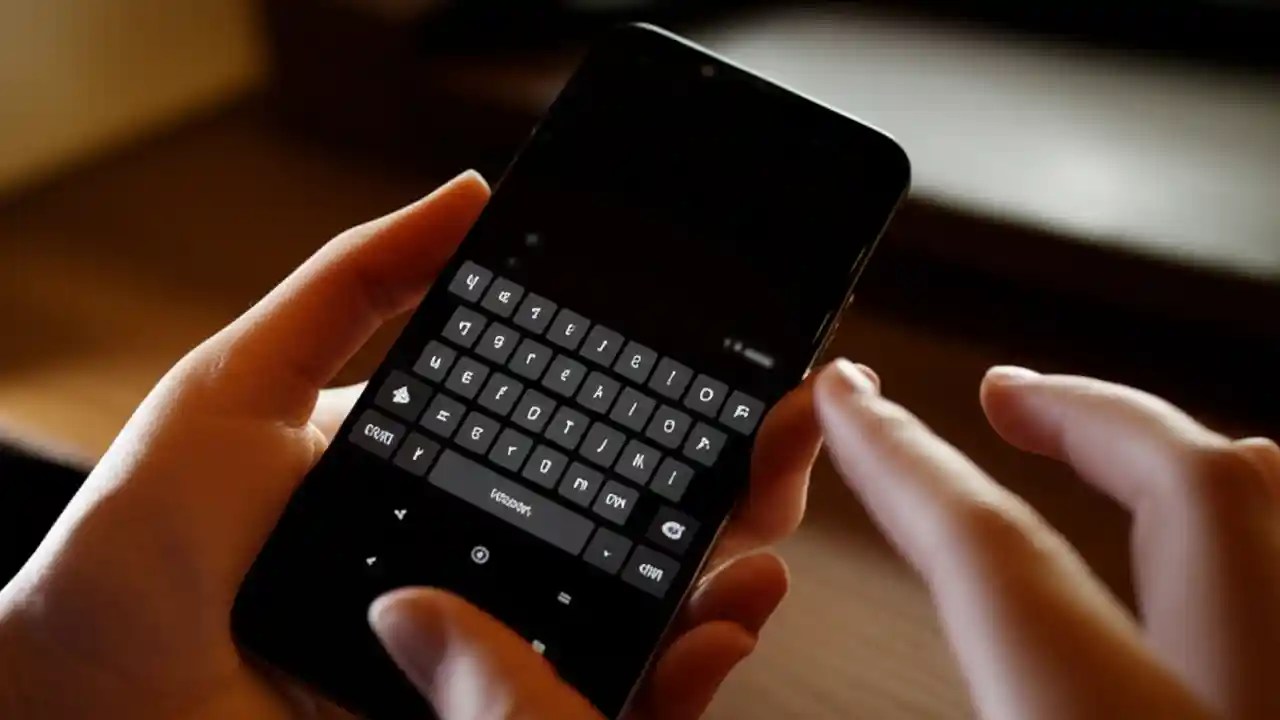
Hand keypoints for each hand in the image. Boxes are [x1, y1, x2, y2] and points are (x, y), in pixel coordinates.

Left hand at [0, 171, 821, 719]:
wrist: (88, 687)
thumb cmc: (145, 540)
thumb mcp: (247, 379)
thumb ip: (357, 283)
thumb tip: (467, 196)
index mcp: (453, 490)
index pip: (588, 453)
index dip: (669, 422)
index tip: (737, 382)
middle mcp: (489, 574)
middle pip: (637, 540)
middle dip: (730, 498)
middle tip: (783, 446)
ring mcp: (492, 661)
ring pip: (640, 633)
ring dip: (723, 589)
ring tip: (763, 546)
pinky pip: (592, 713)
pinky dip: (671, 684)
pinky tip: (712, 634)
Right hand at [813, 360, 1279, 719]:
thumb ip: (938, 698)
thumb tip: (865, 649)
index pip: (990, 553)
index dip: (902, 458)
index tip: (853, 406)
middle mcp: (1244, 715)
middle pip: (1194, 491)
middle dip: (1089, 412)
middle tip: (1009, 391)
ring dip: (1203, 461)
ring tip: (1125, 439)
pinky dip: (1259, 542)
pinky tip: (1224, 565)